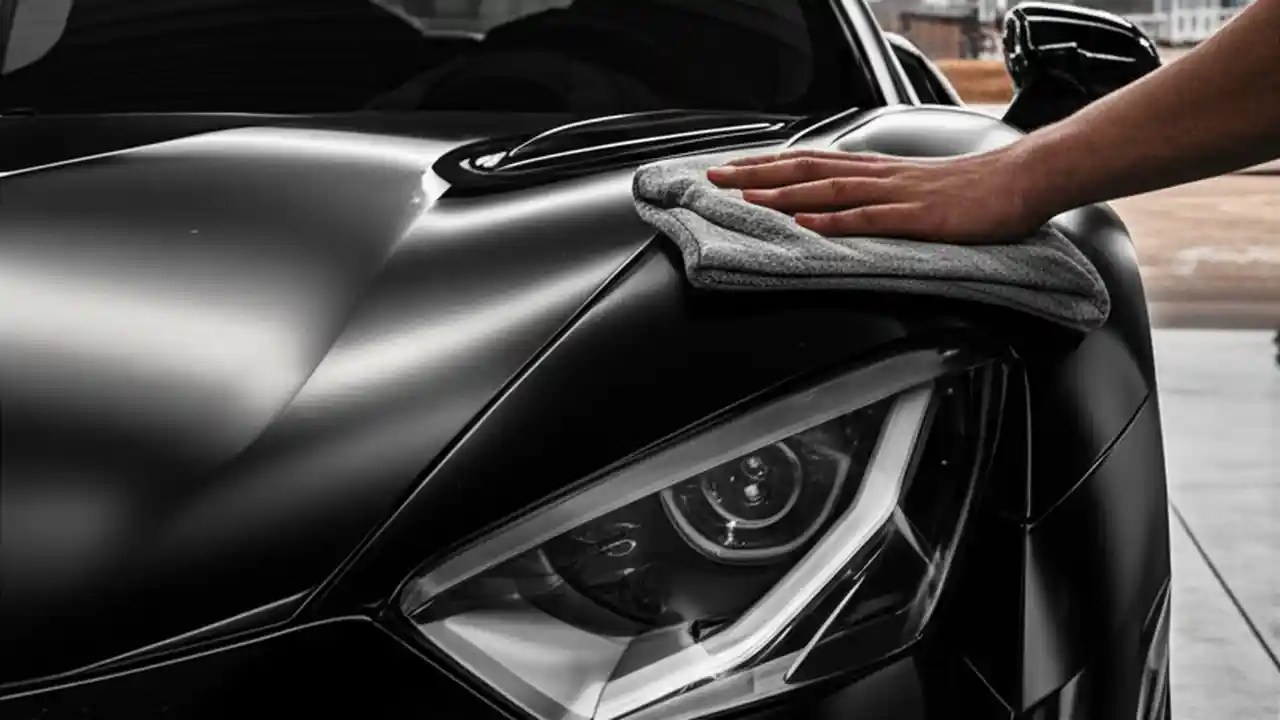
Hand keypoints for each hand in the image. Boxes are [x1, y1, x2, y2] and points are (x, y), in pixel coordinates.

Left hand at [706, 148, 1050, 244]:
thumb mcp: (916, 187)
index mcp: (878, 170)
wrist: (1023, 180)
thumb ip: (879, 195)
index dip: (768, 165)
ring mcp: (898, 195)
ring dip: (784, 194)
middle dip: (758, 174)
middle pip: (807, 170)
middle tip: (716, 177)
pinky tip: (808, 225)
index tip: (732, 169)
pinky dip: (835, 222)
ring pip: (829, 190)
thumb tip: (843, 207)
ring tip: (746, 198)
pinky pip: (871, 219)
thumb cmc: (974, 188)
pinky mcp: (919, 217)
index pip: (810, 161)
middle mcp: (880, 176)